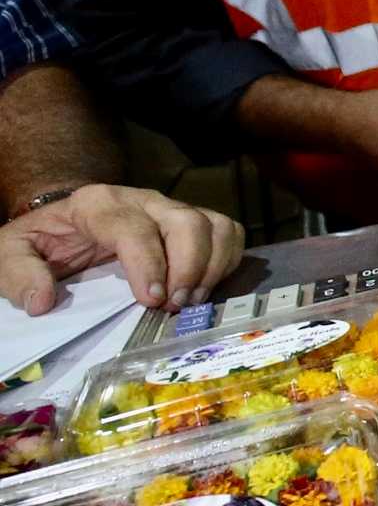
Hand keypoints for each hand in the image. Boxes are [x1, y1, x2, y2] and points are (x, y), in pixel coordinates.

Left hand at [0, 185, 243, 313]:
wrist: (62, 227)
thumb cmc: (42, 242)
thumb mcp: (10, 253)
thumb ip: (18, 273)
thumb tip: (41, 302)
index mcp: (97, 204)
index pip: (134, 227)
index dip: (149, 263)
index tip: (152, 299)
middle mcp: (142, 199)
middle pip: (186, 221)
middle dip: (189, 267)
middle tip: (176, 305)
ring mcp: (171, 209)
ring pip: (214, 225)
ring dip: (212, 266)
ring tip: (192, 300)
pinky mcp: (192, 222)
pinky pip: (228, 233)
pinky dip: (227, 261)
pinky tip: (206, 288)